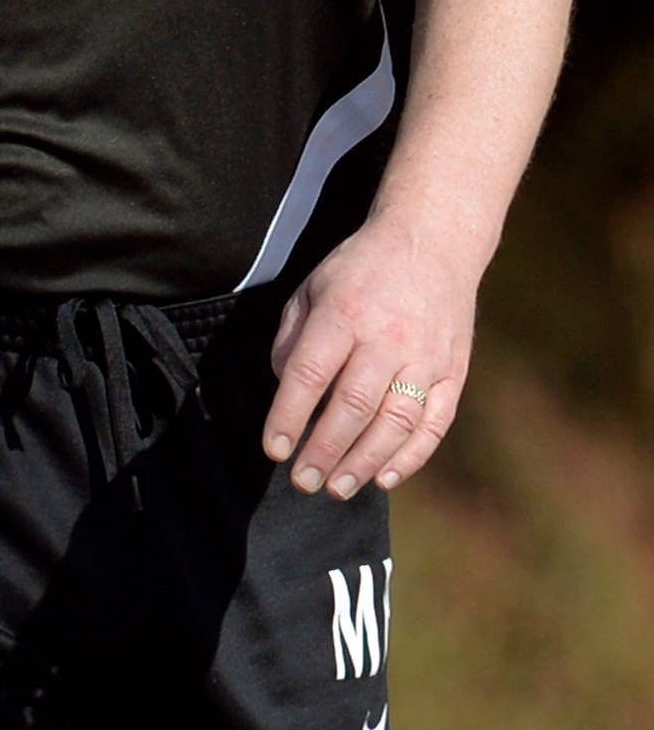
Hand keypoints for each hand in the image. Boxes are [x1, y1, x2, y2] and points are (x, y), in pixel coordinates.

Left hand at [264, 218, 473, 498]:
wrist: (434, 241)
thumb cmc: (361, 271)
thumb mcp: (312, 288)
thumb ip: (292, 341)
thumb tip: (288, 394)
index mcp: (343, 313)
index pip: (309, 374)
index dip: (288, 417)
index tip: (274, 450)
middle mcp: (388, 337)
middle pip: (353, 405)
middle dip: (324, 450)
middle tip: (303, 481)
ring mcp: (427, 355)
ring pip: (395, 421)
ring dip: (364, 462)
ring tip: (336, 488)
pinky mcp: (454, 371)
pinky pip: (435, 423)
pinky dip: (411, 457)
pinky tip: (384, 478)